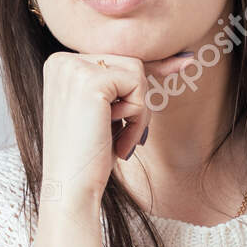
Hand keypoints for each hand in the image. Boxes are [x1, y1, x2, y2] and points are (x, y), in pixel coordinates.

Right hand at [39, 47, 197, 210]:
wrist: (71, 189)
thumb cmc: (90, 156)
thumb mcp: (109, 110)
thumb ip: (129, 82)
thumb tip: (185, 57)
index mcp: (60, 65)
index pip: (116, 59)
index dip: (144, 74)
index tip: (186, 62)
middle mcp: (61, 61)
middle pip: (128, 61)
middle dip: (137, 101)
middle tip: (124, 138)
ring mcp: (72, 69)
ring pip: (136, 70)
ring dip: (138, 110)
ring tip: (120, 139)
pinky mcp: (90, 81)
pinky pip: (136, 84)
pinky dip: (138, 115)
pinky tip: (119, 140)